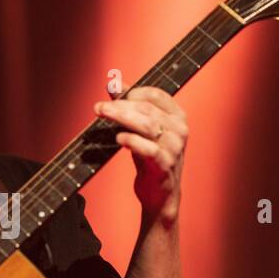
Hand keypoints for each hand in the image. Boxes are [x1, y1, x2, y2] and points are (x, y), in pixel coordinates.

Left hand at [94, 86, 188, 223]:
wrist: (160, 194)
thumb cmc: (151, 158)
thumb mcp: (142, 129)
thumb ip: (131, 106)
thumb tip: (113, 82)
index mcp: (178, 116)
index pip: (156, 95)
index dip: (133, 92)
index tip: (114, 96)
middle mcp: (180, 130)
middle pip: (147, 109)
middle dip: (120, 105)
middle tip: (98, 107)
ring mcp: (174, 148)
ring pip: (146, 125)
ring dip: (121, 117)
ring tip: (103, 115)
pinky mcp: (164, 165)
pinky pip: (148, 149)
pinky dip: (131, 141)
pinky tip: (118, 138)